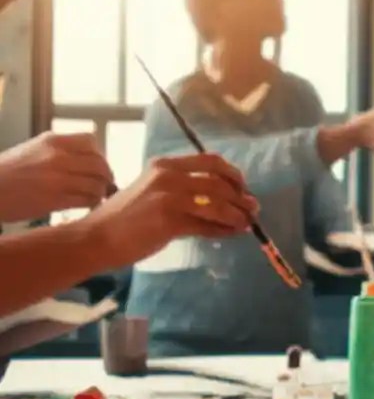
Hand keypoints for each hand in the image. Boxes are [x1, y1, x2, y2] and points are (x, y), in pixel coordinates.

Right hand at [0, 132, 114, 221]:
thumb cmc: (8, 173)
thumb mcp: (32, 150)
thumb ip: (59, 151)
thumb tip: (89, 160)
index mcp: (52, 141)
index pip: (91, 141)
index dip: (98, 155)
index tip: (95, 166)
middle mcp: (57, 156)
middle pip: (99, 164)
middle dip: (105, 176)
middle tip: (105, 185)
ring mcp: (57, 178)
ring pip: (97, 183)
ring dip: (101, 192)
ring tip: (95, 197)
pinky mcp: (56, 199)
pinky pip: (88, 199)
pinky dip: (93, 203)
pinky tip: (86, 205)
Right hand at [82, 153, 257, 265]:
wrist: (95, 238)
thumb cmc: (124, 219)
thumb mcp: (153, 194)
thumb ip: (184, 192)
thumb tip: (223, 202)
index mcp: (165, 165)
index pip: (210, 161)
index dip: (233, 174)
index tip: (243, 188)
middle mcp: (169, 175)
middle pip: (220, 181)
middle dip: (241, 195)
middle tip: (252, 208)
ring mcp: (169, 196)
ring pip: (218, 203)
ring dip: (238, 214)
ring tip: (247, 223)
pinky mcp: (170, 219)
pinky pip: (207, 223)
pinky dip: (224, 229)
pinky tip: (232, 233)